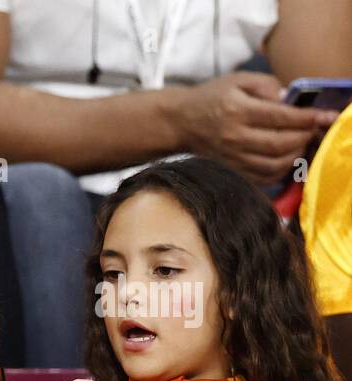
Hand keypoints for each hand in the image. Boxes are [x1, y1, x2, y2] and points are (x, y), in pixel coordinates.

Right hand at [174, 72, 335, 183]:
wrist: (180, 123)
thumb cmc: (211, 98)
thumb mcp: (237, 80)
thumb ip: (266, 84)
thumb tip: (288, 99)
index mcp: (238, 111)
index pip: (281, 117)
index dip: (307, 118)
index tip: (324, 117)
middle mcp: (234, 137)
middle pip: (280, 144)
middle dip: (304, 138)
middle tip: (313, 130)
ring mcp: (231, 158)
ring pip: (273, 164)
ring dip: (294, 156)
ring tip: (301, 144)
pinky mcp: (229, 170)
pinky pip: (261, 177)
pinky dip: (280, 171)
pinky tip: (286, 159)